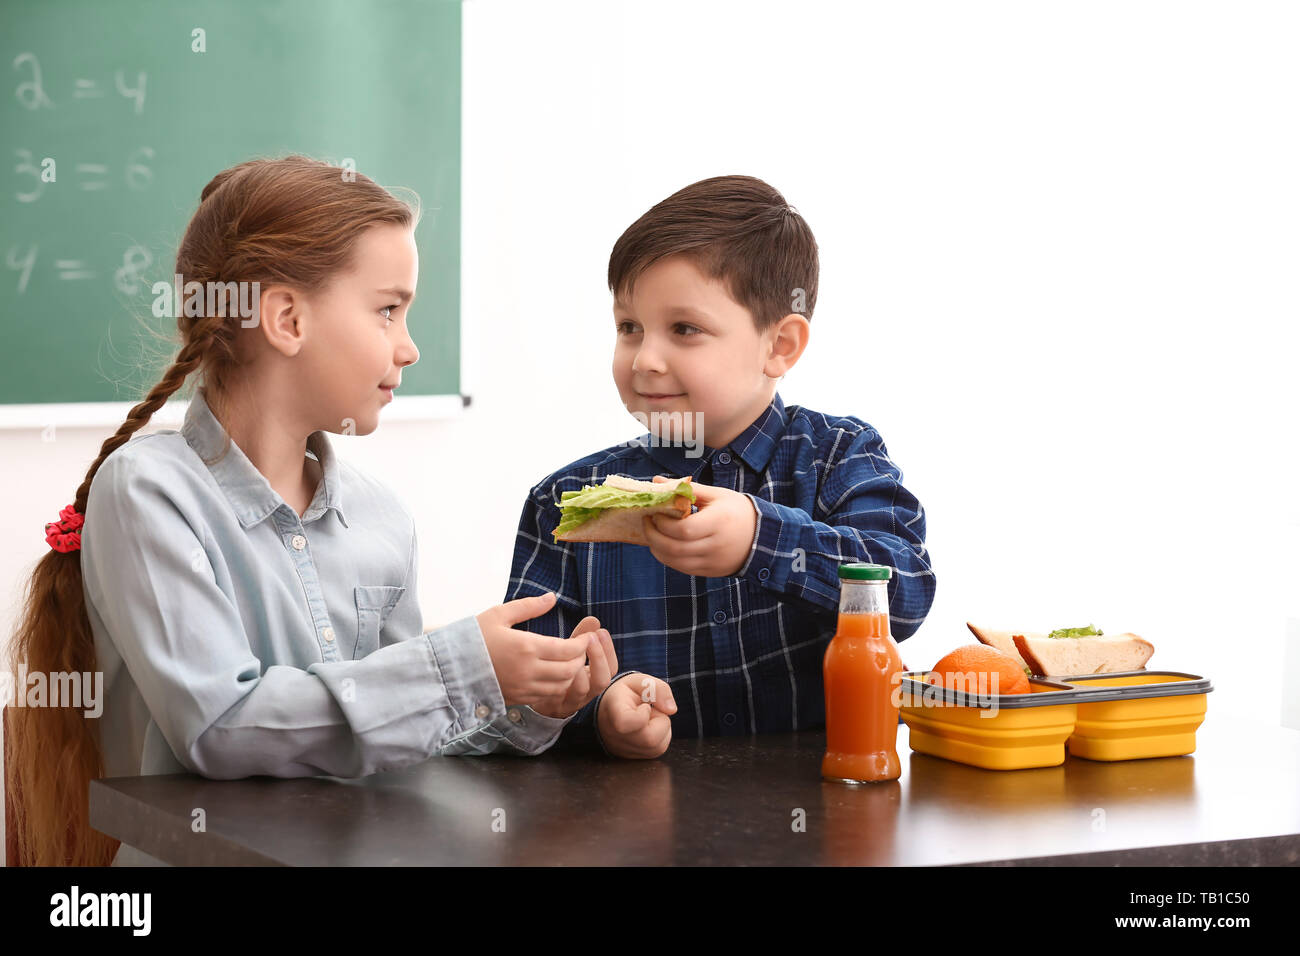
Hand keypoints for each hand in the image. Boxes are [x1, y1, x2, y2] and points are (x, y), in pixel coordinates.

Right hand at [476, 593, 608, 715]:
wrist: (450, 667)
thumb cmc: (473, 637)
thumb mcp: (499, 615)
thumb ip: (528, 606)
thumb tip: (552, 597)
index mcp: (526, 647)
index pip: (568, 650)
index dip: (582, 644)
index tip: (586, 637)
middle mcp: (528, 670)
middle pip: (569, 669)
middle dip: (580, 659)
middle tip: (581, 649)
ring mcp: (523, 687)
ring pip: (561, 686)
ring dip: (571, 675)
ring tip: (570, 662)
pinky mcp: (517, 698)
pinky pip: (547, 696)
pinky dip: (557, 687)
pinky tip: (555, 676)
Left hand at [531, 614, 618, 718]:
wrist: (538, 696)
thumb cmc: (559, 669)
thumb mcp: (572, 653)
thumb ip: (582, 638)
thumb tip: (593, 619)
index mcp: (594, 680)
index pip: (612, 668)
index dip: (608, 651)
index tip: (600, 631)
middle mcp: (587, 693)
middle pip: (602, 681)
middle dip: (598, 657)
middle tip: (589, 638)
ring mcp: (571, 702)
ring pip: (582, 689)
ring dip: (579, 668)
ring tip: (572, 652)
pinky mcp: (553, 706)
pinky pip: (559, 695)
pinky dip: (558, 680)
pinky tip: (552, 665)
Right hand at [596, 673, 675, 758]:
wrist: (608, 708)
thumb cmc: (625, 694)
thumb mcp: (641, 682)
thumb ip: (658, 689)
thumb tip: (672, 710)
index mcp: (613, 711)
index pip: (626, 723)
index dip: (643, 714)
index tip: (643, 705)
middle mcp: (614, 735)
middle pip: (650, 739)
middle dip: (660, 721)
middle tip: (651, 711)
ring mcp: (622, 749)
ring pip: (658, 746)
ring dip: (661, 730)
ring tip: (648, 719)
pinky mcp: (631, 758)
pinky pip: (657, 751)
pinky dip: (660, 738)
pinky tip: (648, 728)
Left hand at [641, 474, 757, 576]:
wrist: (762, 537)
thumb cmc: (737, 511)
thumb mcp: (717, 495)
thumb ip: (687, 489)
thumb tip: (657, 481)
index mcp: (718, 522)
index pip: (683, 530)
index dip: (663, 524)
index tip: (655, 513)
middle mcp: (715, 545)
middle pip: (675, 548)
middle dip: (653, 536)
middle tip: (647, 523)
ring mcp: (712, 561)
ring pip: (675, 562)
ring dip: (657, 549)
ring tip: (652, 534)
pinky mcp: (710, 572)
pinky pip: (682, 568)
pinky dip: (668, 558)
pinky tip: (663, 546)